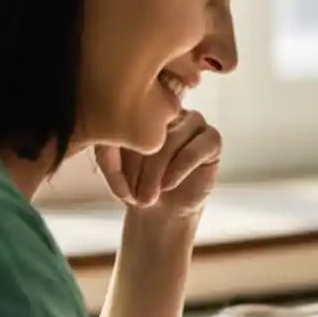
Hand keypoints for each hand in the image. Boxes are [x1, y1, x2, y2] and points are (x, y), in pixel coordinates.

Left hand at [96, 110, 222, 216]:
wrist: (161, 210)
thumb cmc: (135, 182)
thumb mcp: (113, 165)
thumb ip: (107, 149)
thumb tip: (105, 136)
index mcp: (143, 106)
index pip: (128, 117)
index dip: (119, 149)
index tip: (115, 179)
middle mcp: (169, 108)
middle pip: (151, 129)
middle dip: (138, 165)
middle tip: (132, 193)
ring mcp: (193, 121)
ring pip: (172, 139)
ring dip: (156, 171)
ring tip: (146, 196)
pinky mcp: (212, 139)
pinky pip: (195, 149)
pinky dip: (178, 170)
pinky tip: (167, 186)